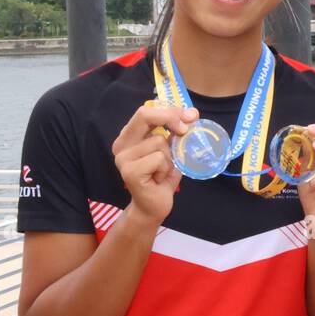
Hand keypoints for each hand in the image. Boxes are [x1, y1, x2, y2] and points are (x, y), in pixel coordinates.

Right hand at [111, 103, 197, 225]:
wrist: (154, 206)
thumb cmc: (162, 176)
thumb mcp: (171, 150)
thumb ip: (176, 131)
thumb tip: (192, 113)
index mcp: (129, 136)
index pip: (146, 110)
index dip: (169, 109)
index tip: (190, 115)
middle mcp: (121, 144)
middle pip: (145, 115)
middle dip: (170, 118)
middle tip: (185, 129)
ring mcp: (123, 158)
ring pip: (159, 141)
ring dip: (170, 157)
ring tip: (162, 171)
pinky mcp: (129, 171)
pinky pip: (158, 158)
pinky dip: (166, 168)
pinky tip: (158, 179)